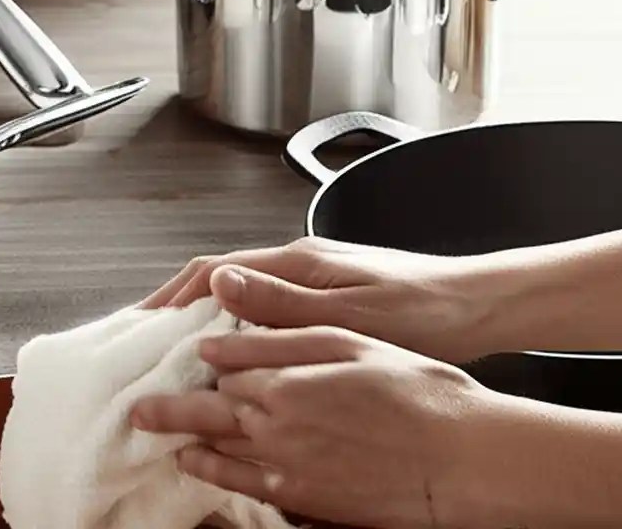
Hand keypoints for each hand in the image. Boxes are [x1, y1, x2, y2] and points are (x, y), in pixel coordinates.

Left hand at [130, 326, 506, 528]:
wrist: (463, 462)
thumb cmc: (417, 393)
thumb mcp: (349, 343)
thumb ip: (280, 338)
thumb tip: (220, 338)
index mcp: (283, 382)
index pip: (222, 371)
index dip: (200, 365)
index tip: (179, 359)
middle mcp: (274, 429)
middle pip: (206, 417)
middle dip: (168, 412)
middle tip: (139, 411)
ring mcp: (286, 470)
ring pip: (220, 456)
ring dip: (190, 446)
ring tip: (169, 442)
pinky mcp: (304, 502)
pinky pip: (248, 489)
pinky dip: (221, 477)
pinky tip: (212, 470)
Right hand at [140, 237, 509, 362]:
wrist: (481, 308)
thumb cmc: (427, 312)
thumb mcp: (349, 314)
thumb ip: (281, 302)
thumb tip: (219, 283)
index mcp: (298, 263)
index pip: (214, 272)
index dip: (170, 297)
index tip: (140, 326)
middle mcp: (299, 265)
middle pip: (219, 281)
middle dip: (177, 308)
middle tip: (146, 345)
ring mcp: (313, 281)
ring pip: (241, 298)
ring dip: (205, 322)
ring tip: (178, 357)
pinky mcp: (327, 300)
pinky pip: (266, 312)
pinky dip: (239, 333)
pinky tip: (236, 358)